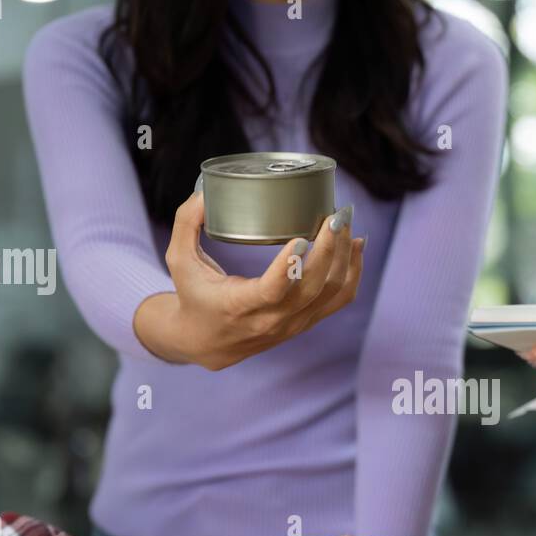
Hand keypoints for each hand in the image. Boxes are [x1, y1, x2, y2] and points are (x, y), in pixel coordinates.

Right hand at [135, 192, 362, 369]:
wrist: (206, 343)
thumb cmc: (194, 296)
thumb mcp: (179, 262)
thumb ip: (186, 225)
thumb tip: (204, 193)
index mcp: (239, 306)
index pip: (271, 290)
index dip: (289, 266)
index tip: (301, 237)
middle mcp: (271, 319)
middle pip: (312, 287)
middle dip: (329, 249)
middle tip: (335, 215)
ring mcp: (293, 323)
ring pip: (331, 293)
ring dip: (345, 258)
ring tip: (346, 224)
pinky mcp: (306, 322)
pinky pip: (339, 299)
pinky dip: (353, 273)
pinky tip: (356, 246)